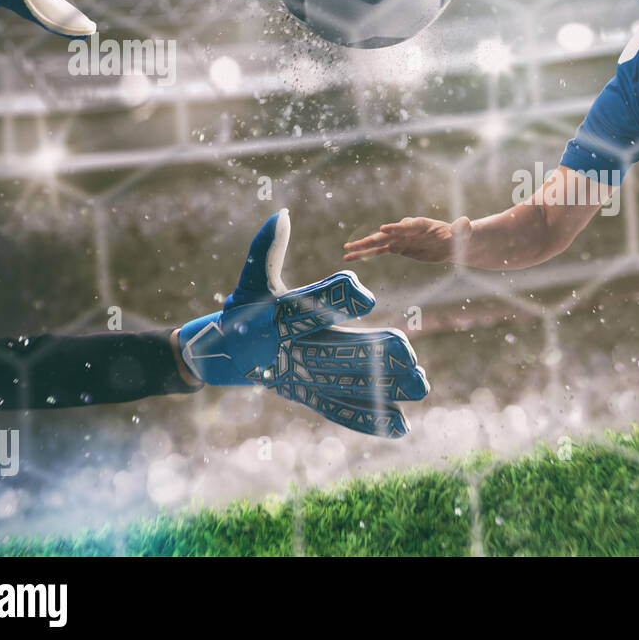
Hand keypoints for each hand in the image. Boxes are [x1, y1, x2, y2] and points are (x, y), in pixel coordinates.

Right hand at [178, 209, 430, 437]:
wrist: (216, 359)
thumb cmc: (240, 311)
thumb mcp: (250, 280)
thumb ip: (265, 248)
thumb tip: (282, 214)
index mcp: (278, 319)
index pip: (309, 307)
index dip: (336, 297)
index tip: (364, 292)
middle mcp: (290, 352)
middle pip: (337, 352)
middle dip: (374, 353)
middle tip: (409, 351)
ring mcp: (300, 379)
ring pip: (347, 384)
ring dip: (385, 387)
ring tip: (422, 385)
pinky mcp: (307, 397)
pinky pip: (339, 409)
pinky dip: (369, 419)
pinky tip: (401, 426)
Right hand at [343, 216, 471, 263]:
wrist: (455, 243)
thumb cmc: (461, 237)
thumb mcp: (463, 234)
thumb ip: (462, 228)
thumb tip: (466, 221)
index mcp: (422, 225)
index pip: (407, 226)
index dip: (396, 227)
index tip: (383, 229)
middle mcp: (408, 229)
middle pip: (387, 234)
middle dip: (371, 238)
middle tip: (354, 244)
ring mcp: (401, 239)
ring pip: (379, 243)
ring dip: (363, 247)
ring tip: (346, 251)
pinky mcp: (399, 247)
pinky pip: (380, 251)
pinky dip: (367, 254)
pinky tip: (352, 258)